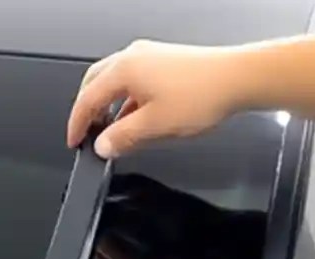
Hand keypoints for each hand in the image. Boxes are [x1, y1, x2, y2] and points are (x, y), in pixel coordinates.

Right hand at [67, 40, 250, 158]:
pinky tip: (136, 119)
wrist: (239, 79)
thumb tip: (103, 145)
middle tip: (86, 133)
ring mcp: (151, 57)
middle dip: (87, 110)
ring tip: (112, 132)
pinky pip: (135, 81)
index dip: (77, 124)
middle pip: (96, 84)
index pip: (87, 99)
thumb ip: (122, 138)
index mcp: (124, 69)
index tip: (74, 141)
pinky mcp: (166, 62)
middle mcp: (134, 57)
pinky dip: (127, 100)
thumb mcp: (154, 126)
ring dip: (109, 106)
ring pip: (116, 82)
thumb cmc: (203, 94)